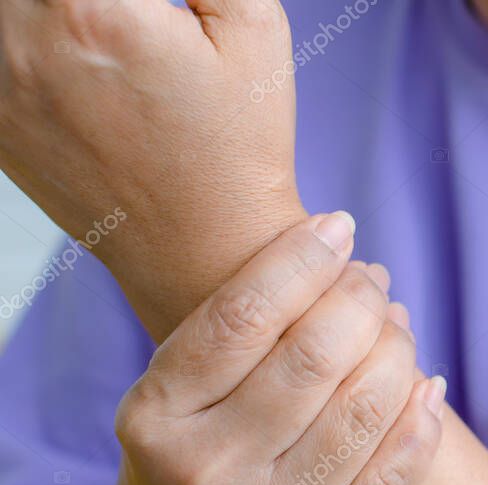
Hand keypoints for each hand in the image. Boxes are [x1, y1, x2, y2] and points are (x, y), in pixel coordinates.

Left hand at [0, 0, 303, 328]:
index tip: (153, 3)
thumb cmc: (239, 143)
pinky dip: (24, 34)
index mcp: (96, 8)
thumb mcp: (253, 26)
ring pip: (7, 10)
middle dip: (85, 0)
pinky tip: (70, 49)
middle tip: (123, 16)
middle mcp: (26, 39)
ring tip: (97, 30)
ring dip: (46, 11)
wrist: (204, 246)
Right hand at [103, 213, 444, 484]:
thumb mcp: (176, 390)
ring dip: (397, 347)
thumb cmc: (189, 451)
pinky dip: (422, 419)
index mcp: (155, 417)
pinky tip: (424, 386)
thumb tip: (338, 241)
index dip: (302, 258)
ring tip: (395, 324)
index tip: (339, 225)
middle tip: (373, 279)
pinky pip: (394, 475)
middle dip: (360, 298)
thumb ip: (237, 328)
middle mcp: (205, 474)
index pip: (242, 315)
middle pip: (315, 355)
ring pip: (365, 407)